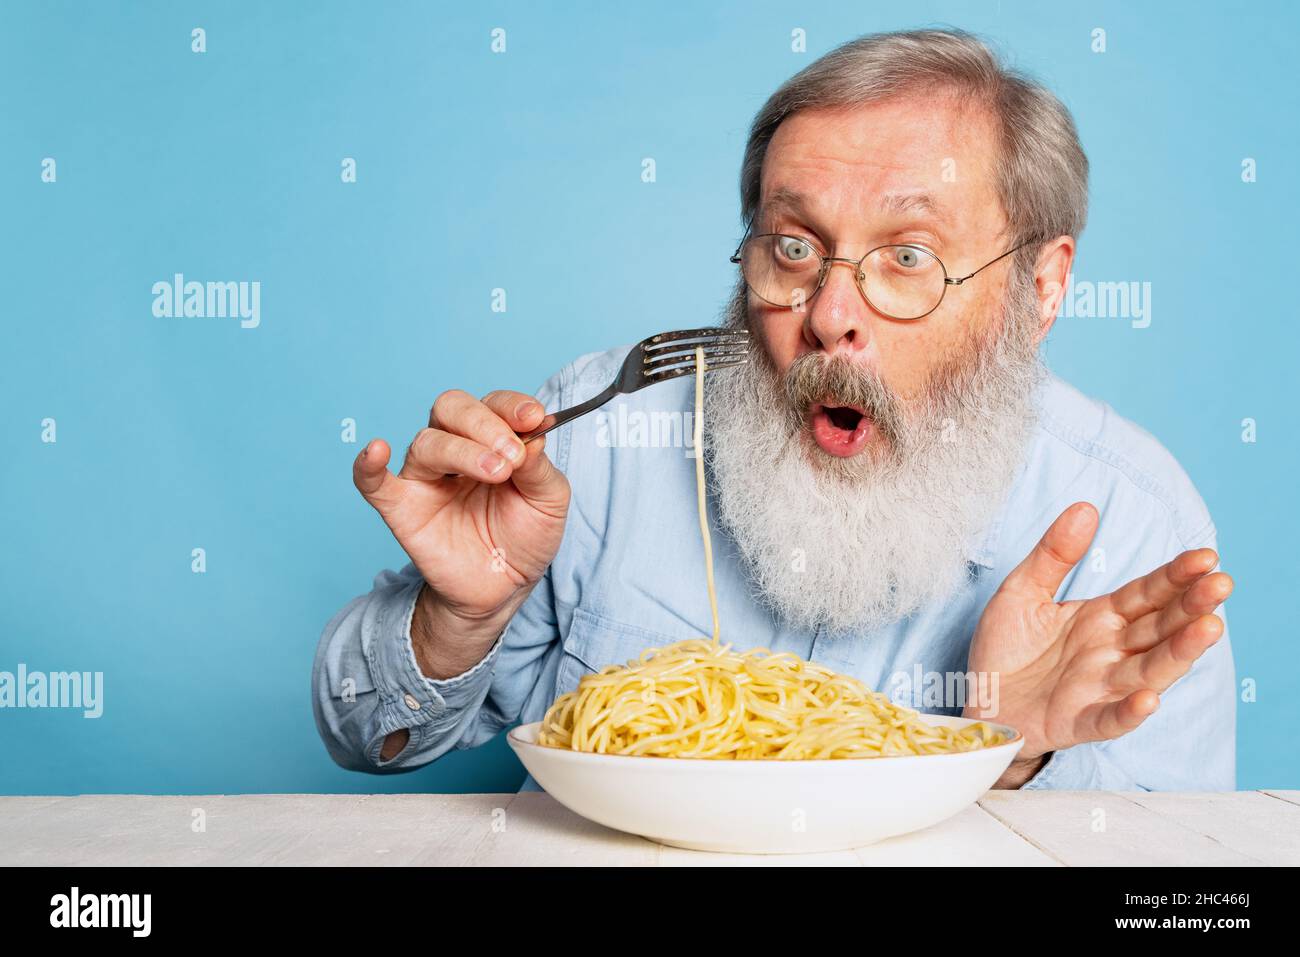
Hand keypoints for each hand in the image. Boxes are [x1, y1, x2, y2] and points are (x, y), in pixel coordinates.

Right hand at [353, 389, 569, 673]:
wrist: (505, 587)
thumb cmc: (525, 535)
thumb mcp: (549, 500)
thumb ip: (539, 466)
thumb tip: (534, 433)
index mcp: (491, 438)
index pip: (493, 404)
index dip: (512, 406)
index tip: (536, 418)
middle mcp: (455, 448)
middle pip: (452, 408)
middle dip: (484, 424)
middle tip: (512, 456)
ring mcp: (426, 476)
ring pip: (427, 442)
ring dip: (461, 451)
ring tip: (496, 473)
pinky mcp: (402, 508)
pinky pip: (374, 482)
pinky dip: (368, 466)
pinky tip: (376, 451)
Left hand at [965, 502, 1231, 785]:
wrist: (980, 701)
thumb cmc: (1006, 648)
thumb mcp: (1022, 590)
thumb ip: (1054, 554)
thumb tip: (1085, 507)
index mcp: (1103, 618)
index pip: (1148, 593)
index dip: (1175, 576)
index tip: (1205, 557)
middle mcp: (1112, 651)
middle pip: (1159, 627)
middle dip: (1191, 606)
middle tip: (1220, 584)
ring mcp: (1100, 688)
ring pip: (1149, 670)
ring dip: (1179, 652)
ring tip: (1208, 628)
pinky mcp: (1080, 722)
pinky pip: (1110, 719)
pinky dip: (1129, 711)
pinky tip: (1148, 699)